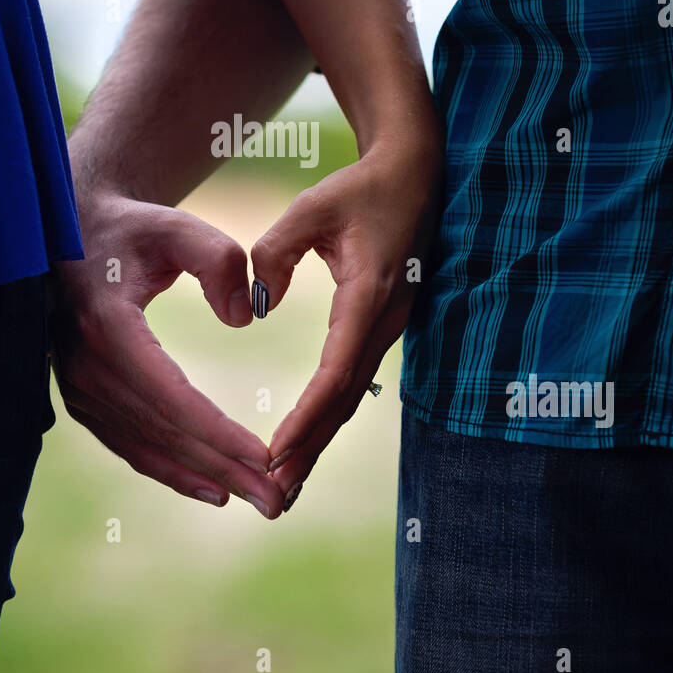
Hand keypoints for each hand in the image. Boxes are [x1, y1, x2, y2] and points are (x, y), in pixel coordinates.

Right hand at [49, 190, 283, 518]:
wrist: (77, 234)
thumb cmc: (135, 229)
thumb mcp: (178, 225)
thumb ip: (219, 258)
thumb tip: (245, 317)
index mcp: (106, 326)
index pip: (169, 395)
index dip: (218, 432)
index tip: (266, 456)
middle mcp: (85, 366)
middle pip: (164, 432)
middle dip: (225, 469)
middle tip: (278, 500)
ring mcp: (78, 388)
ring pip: (148, 447)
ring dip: (205, 478)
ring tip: (259, 500)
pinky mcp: (83, 400)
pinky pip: (130, 446)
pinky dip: (172, 472)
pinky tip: (213, 490)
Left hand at [252, 142, 443, 508]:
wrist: (415, 174)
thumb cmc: (359, 187)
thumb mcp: (311, 207)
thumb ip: (275, 251)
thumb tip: (257, 304)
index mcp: (369, 294)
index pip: (335, 371)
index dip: (306, 416)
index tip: (274, 452)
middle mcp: (384, 321)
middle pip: (345, 400)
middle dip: (310, 450)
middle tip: (273, 498)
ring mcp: (389, 327)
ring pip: (351, 397)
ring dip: (319, 442)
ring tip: (285, 489)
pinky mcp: (382, 327)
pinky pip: (353, 382)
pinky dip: (328, 417)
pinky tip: (306, 444)